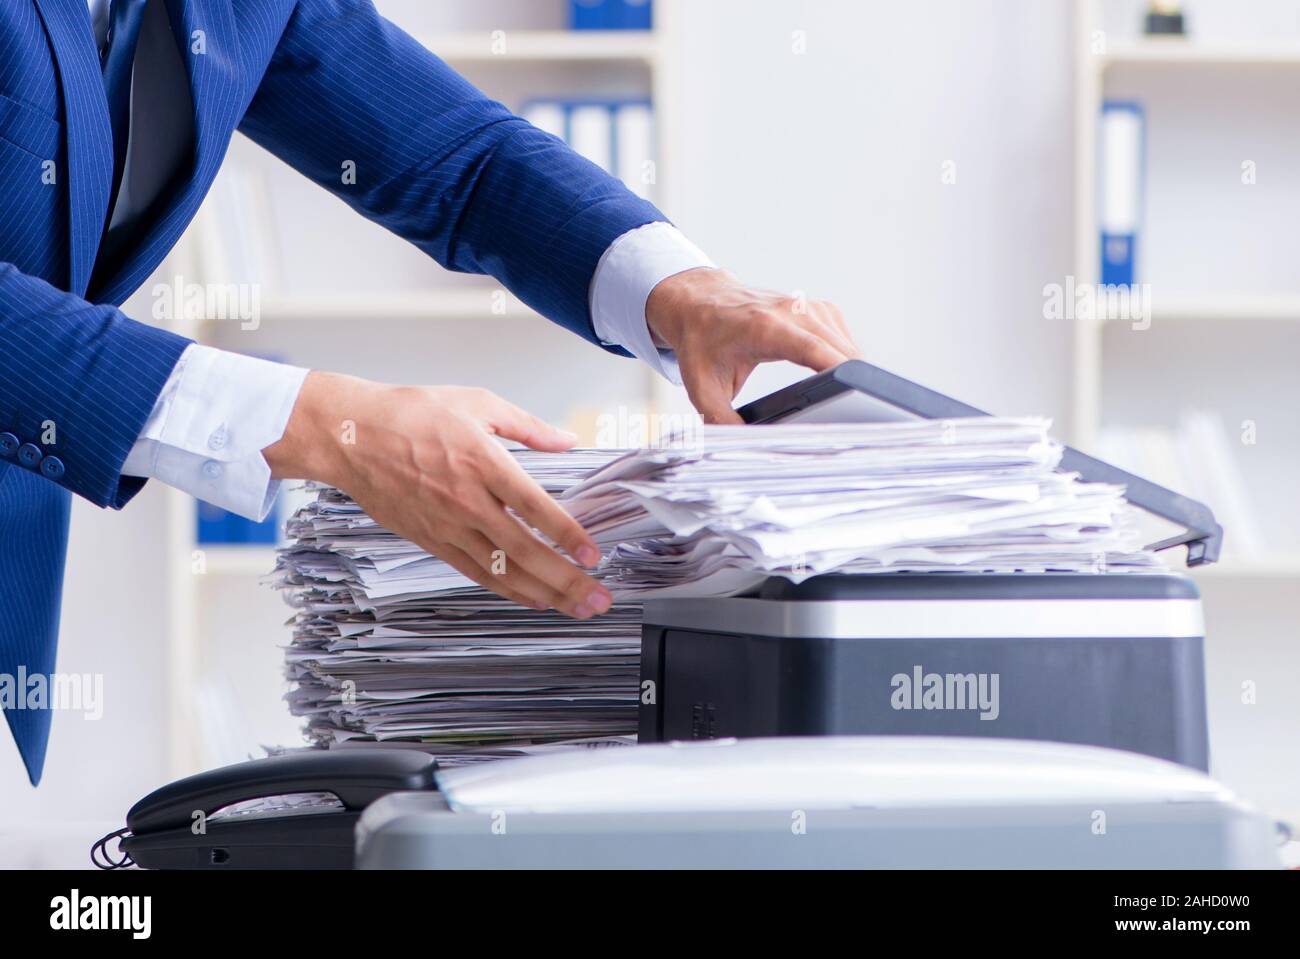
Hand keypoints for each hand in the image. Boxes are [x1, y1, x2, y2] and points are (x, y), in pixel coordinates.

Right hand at [263, 373, 612, 618]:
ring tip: (576, 607)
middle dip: (566, 580)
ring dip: (544, 593)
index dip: (567, 534)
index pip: (535, 507)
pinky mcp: (430, 540)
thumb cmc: (409, 413)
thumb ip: (527, 425)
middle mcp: (466, 500)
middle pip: (525, 550)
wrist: (349, 436)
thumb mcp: (476, 402)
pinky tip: (533, 598)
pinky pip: (474, 573)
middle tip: (597, 598)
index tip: (592, 554)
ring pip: (501, 570)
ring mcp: (447, 525)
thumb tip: (566, 439)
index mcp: (482, 461)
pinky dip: (506, 589)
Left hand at [645, 268, 859, 422]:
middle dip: (852, 383)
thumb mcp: (703, 388)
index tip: (858, 394)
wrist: (697, 303)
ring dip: (850, 372)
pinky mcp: (815, 308)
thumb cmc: (700, 341)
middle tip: (851, 417)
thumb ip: (722, 421)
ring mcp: (807, 306)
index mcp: (764, 328)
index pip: (814, 349)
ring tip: (841, 399)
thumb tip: (744, 448)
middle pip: (840, 349)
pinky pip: (843, 336)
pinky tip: (833, 373)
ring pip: (847, 344)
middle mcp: (790, 311)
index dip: (840, 371)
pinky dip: (843, 357)